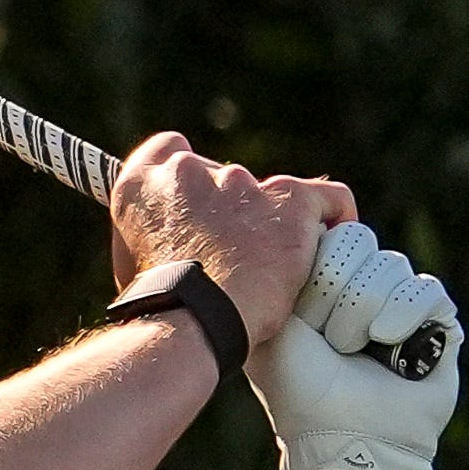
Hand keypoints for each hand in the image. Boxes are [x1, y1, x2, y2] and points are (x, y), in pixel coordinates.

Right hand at [108, 133, 355, 343]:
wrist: (193, 319)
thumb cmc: (161, 307)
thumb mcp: (133, 262)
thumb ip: (153, 235)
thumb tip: (171, 244)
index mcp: (142, 184)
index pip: (169, 150)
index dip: (189, 176)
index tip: (199, 203)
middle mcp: (188, 171)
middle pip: (224, 177)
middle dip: (233, 211)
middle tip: (236, 253)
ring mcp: (241, 182)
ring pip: (272, 194)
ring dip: (272, 222)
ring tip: (273, 265)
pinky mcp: (290, 200)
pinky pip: (330, 198)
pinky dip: (334, 216)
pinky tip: (330, 240)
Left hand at [248, 222, 463, 469]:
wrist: (345, 437)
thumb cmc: (300, 388)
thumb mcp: (276, 323)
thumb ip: (284, 270)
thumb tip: (303, 222)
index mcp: (319, 282)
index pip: (327, 233)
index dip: (315, 269)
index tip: (302, 314)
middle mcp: (359, 286)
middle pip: (358, 241)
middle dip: (338, 293)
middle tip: (329, 338)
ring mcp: (400, 300)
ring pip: (391, 265)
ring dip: (365, 313)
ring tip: (355, 350)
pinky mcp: (438, 319)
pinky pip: (426, 290)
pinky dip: (403, 320)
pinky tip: (389, 349)